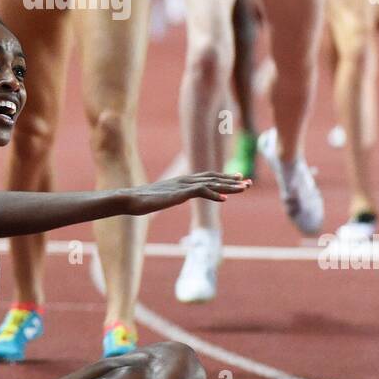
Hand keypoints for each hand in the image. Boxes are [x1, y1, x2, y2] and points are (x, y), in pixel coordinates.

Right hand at [121, 172, 250, 215]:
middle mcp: (185, 180)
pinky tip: (225, 199)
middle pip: (213, 178)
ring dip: (229, 186)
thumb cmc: (141, 200)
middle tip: (248, 182)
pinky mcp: (179, 193)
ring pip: (211, 184)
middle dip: (232, 181)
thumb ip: (169, 197)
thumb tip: (169, 200)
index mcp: (182, 181)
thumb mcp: (161, 199)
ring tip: (244, 187)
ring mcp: (182, 186)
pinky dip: (214, 195)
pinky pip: (200, 192)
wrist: (130, 199)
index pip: (207, 177)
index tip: (237, 178)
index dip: (224, 178)